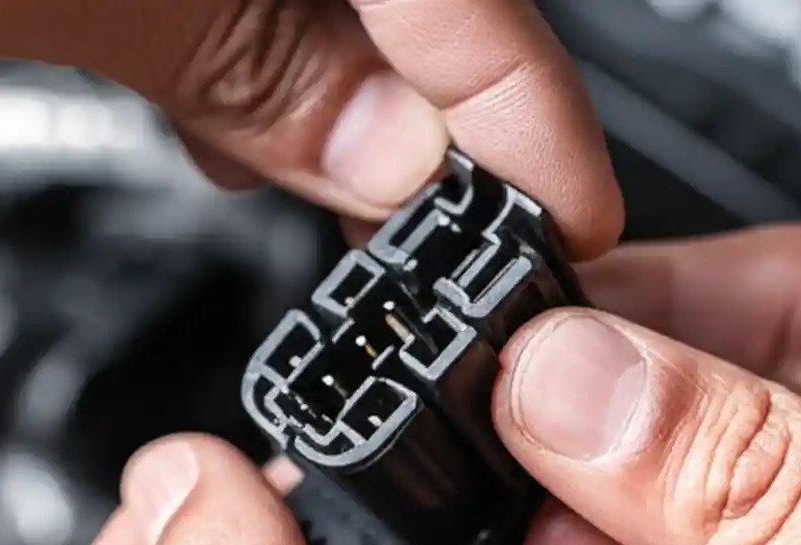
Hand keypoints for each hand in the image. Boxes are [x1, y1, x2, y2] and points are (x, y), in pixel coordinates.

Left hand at [0, 0, 621, 257]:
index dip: (526, 115)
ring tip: (364, 220)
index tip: (568, 225)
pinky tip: (239, 129)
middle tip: (466, 262)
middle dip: (446, 134)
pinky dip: (252, 71)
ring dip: (346, 115)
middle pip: (408, 2)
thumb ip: (233, 53)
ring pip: (326, 3)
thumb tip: (392, 155)